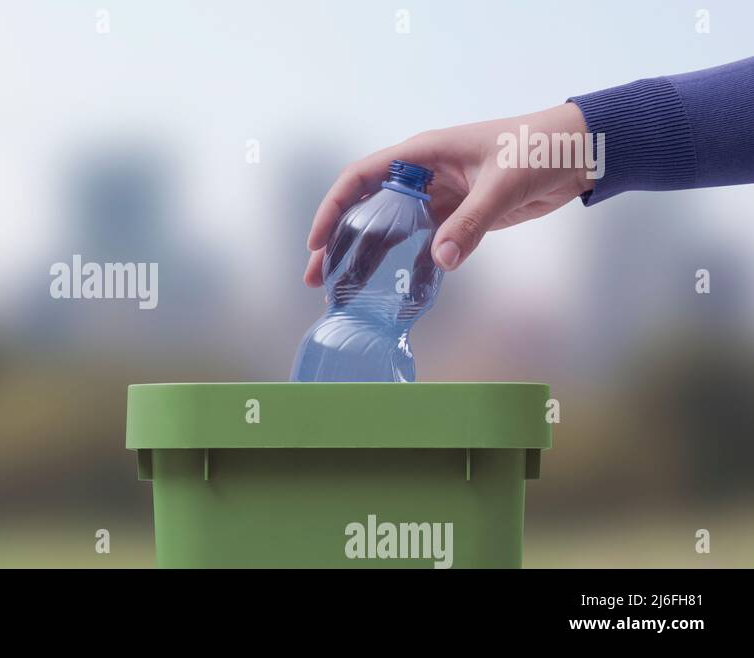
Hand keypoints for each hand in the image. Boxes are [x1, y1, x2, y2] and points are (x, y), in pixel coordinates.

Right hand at [305, 102, 595, 285]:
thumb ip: (470, 223)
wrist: (580, 152)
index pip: (361, 178)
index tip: (317, 241)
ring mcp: (440, 198)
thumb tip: (441, 261)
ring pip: (392, 231)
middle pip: (368, 209)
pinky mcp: (460, 217)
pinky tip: (395, 294)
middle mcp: (423, 175)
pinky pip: (425, 245)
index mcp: (422, 154)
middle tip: (317, 276)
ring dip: (368, 259)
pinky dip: (409, 267)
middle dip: (339, 241)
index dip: (334, 208)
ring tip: (343, 290)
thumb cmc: (539, 149)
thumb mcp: (502, 184)